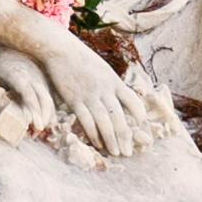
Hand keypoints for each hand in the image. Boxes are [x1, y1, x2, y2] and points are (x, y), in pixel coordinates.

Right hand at [1, 29, 133, 164]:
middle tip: (129, 152)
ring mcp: (90, 96)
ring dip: (111, 140)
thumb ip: (111, 82)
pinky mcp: (75, 100)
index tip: (141, 127)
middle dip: (125, 137)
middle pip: (120, 118)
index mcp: (114, 81)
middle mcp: (105, 90)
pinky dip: (93, 134)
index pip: (133, 101)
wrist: (60, 49)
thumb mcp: (102, 68)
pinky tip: (97, 144)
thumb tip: (120, 96)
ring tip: (115, 153)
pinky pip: (86, 121)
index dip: (139, 115)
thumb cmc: (80, 58)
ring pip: (105, 123)